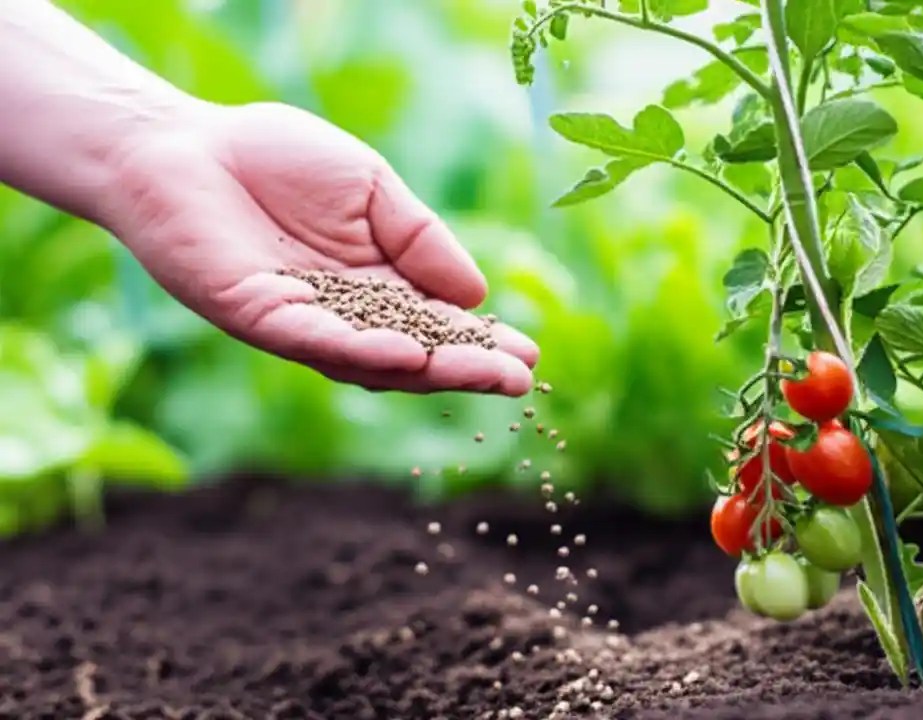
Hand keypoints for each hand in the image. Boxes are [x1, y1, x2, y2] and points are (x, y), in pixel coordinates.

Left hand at [99, 101, 537, 395]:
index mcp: (375, 284)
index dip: (481, 342)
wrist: (186, 145)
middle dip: (468, 367)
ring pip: (373, 360)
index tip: (528, 356)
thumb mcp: (372, 189)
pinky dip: (362, 353)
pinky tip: (407, 356)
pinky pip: (317, 342)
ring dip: (431, 371)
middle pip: (415, 353)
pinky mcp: (260, 318)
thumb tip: (476, 295)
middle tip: (520, 381)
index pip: (437, 324)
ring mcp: (303, 323)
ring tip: (485, 375)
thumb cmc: (276, 160)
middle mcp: (343, 315)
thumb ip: (420, 239)